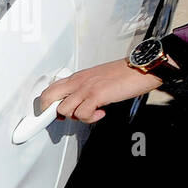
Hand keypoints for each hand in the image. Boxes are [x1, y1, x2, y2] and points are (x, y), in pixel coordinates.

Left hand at [39, 58, 165, 123]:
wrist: (141, 68)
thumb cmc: (123, 74)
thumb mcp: (96, 79)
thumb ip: (83, 89)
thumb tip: (74, 104)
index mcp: (77, 77)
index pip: (50, 88)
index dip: (46, 103)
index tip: (51, 113)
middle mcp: (78, 81)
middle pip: (47, 97)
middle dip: (49, 111)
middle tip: (60, 118)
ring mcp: (86, 88)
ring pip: (63, 109)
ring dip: (76, 117)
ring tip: (90, 113)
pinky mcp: (96, 95)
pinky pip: (81, 114)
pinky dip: (90, 118)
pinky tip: (100, 113)